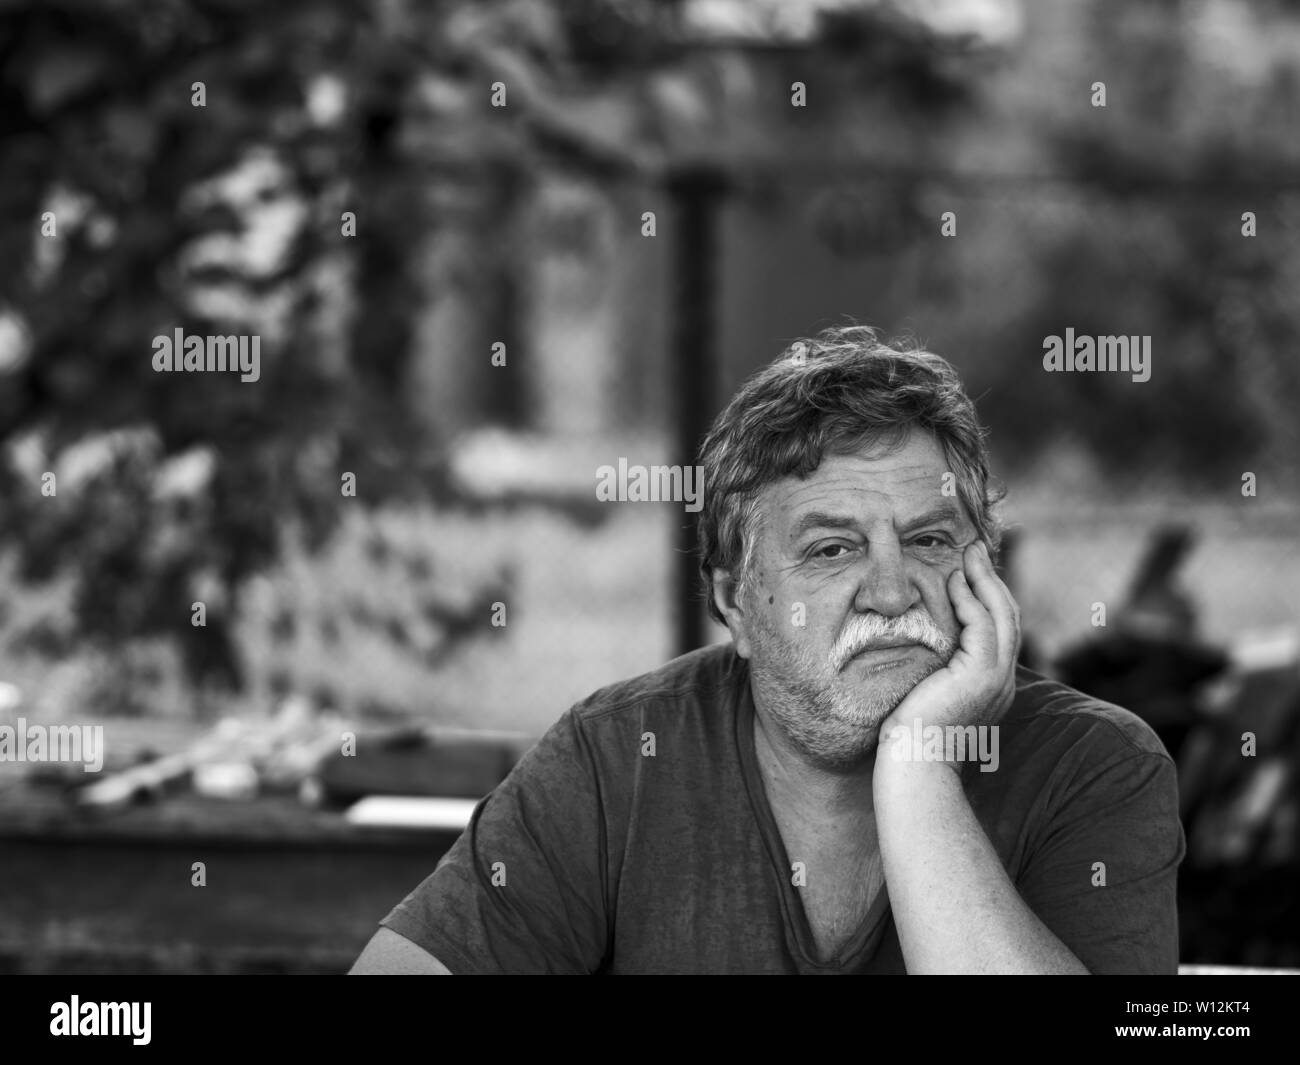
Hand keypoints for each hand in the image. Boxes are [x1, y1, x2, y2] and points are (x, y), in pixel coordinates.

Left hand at [877, 540, 1020, 765]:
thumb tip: (920, 642)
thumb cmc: (910, 736)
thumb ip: (935, 667)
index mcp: (992, 685)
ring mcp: (997, 679)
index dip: (988, 598)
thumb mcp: (927, 691)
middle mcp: (1002, 681)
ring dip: (984, 581)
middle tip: (976, 550)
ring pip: (1002, 616)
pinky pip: (982, 628)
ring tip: (969, 555)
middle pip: (1009, 617)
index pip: (1000, 631)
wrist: (914, 765)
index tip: (971, 571)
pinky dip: (970, 601)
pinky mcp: (981, 677)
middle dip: (992, 581)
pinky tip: (954, 582)